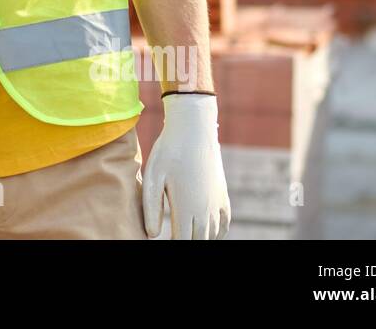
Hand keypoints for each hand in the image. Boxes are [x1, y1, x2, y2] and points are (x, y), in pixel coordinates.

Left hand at [142, 93, 230, 238]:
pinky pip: (224, 225)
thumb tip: (151, 235)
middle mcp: (205, 210)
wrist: (194, 129)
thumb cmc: (168, 152)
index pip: (182, 242)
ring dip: (200, 238)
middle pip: (197, 241)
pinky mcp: (222, 196)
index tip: (165, 242)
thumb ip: (151, 208)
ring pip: (211, 235)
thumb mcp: (152, 177)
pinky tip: (207, 233)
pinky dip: (216, 234)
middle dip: (186, 242)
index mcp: (186, 208)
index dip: (174, 246)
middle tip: (174, 238)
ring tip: (186, 235)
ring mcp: (216, 204)